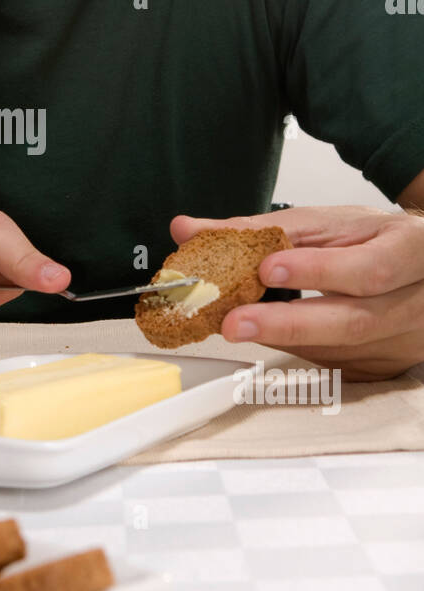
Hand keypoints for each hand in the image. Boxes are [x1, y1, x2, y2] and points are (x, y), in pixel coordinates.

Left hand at [170, 205, 423, 380]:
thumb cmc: (376, 239)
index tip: (267, 268)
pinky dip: (293, 348)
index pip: (369, 269)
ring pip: (337, 350)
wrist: (423, 268)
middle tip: (232, 322)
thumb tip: (190, 230)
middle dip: (287, 324)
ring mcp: (404, 341)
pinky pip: (332, 364)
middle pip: (353, 322)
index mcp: (412, 251)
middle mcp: (416, 302)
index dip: (319, 271)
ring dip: (281, 338)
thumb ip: (260, 228)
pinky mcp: (385, 367)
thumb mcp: (328, 223)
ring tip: (237, 323)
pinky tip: (270, 334)